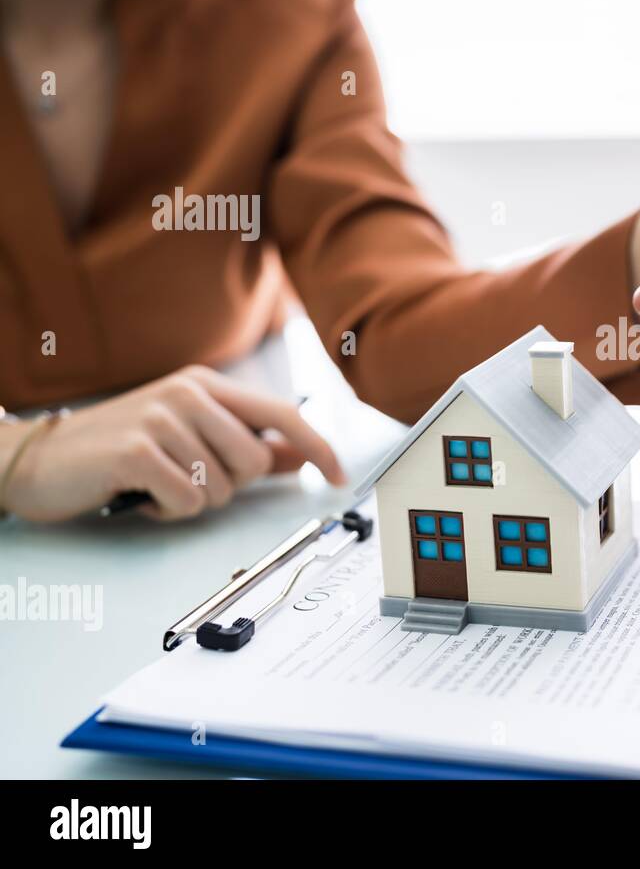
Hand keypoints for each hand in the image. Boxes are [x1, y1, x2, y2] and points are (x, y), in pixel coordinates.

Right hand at [1, 366, 346, 521]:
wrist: (40, 458)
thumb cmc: (121, 449)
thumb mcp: (190, 437)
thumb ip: (251, 445)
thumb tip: (305, 457)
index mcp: (207, 386)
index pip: (282, 414)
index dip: (318, 446)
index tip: (341, 475)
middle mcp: (188, 393)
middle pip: (256, 461)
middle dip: (229, 485)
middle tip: (187, 479)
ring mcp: (161, 418)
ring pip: (222, 487)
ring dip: (193, 500)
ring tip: (157, 483)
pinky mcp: (137, 450)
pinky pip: (188, 502)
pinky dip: (167, 511)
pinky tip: (140, 494)